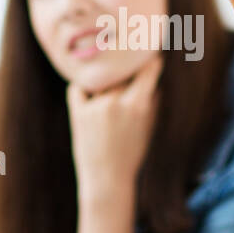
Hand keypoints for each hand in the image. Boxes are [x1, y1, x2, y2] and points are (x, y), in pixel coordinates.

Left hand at [66, 56, 161, 201]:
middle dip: (126, 72)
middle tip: (128, 70)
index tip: (150, 52)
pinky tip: (91, 98)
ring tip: (110, 96)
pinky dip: (84, 89)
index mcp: (137, 105)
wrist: (107, 180)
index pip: (147, 69)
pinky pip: (79, 87)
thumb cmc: (133, 153)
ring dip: (106, 81)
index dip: (150, 60)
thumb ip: (154, 97)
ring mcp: (94, 106)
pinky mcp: (77, 112)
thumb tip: (156, 68)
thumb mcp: (150, 126)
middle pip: (122, 72)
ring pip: (102, 79)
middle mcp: (115, 102)